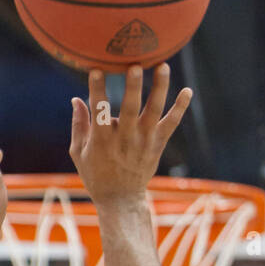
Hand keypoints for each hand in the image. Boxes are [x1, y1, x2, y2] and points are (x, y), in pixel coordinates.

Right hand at [69, 64, 191, 204]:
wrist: (121, 200)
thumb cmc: (96, 175)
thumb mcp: (79, 153)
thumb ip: (79, 125)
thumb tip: (76, 99)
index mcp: (102, 141)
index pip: (99, 111)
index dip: (97, 89)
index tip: (96, 69)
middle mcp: (124, 140)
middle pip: (129, 109)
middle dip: (132, 88)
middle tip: (134, 66)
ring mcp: (143, 141)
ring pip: (153, 111)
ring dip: (159, 88)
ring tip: (163, 65)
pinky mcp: (157, 145)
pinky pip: (171, 124)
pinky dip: (180, 108)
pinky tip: (188, 91)